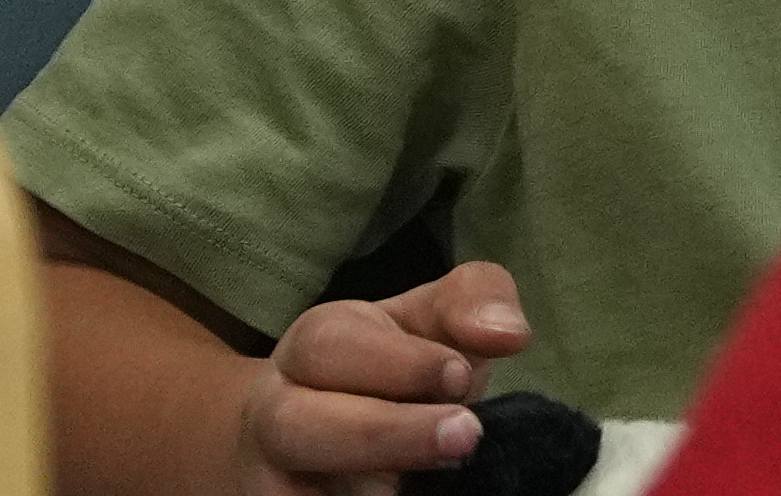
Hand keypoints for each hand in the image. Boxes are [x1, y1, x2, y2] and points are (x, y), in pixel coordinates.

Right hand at [240, 262, 524, 493]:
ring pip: (285, 488)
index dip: (399, 362)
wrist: (336, 429)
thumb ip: (471, 304)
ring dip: (361, 485)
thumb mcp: (435, 320)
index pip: (331, 345)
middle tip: (464, 435)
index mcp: (314, 345)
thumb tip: (508, 332)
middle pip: (295, 423)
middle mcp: (276, 410)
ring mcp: (272, 473)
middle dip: (381, 432)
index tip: (460, 375)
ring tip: (439, 479)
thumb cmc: (399, 365)